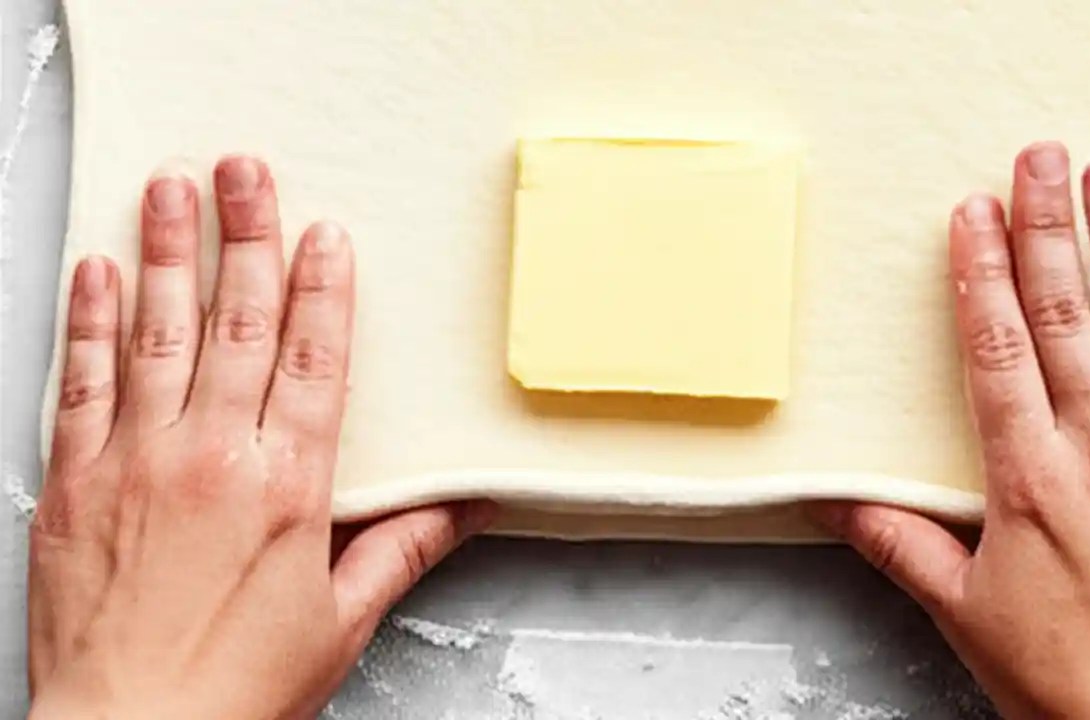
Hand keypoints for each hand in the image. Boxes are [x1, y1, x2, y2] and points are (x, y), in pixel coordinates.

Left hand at [27, 156, 494, 718]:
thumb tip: (464, 507)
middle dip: (244, 237)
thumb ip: (399, 549)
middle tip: (244, 170)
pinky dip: (90, 322)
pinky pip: (83, 381)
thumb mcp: (341, 620)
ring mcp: (137, 461)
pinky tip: (97, 273)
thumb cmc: (238, 687)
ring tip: (168, 187)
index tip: (324, 233)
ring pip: (157, 334)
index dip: (321, 289)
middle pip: (237, 324)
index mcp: (289, 486)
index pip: (313, 360)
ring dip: (164, 253)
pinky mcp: (75, 481)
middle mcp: (214, 456)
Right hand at [813, 142, 1089, 718]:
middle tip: (1037, 161)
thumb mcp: (962, 613)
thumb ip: (900, 546)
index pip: (999, 351)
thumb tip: (839, 506)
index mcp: (1031, 480)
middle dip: (1047, 229)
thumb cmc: (1069, 677)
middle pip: (1066, 317)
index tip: (972, 217)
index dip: (982, 276)